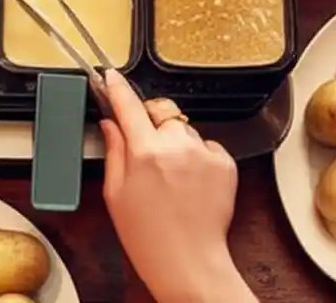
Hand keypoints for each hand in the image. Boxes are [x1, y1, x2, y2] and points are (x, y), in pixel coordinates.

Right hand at [99, 71, 253, 302]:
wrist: (188, 261)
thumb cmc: (147, 236)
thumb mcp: (115, 194)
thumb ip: (114, 151)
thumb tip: (110, 124)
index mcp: (144, 152)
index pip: (128, 105)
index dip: (118, 87)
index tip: (111, 75)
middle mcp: (176, 146)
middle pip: (161, 112)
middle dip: (152, 122)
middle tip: (147, 150)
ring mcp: (203, 153)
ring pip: (184, 130)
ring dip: (176, 142)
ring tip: (172, 177)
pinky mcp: (225, 162)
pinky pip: (206, 145)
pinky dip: (198, 157)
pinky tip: (191, 183)